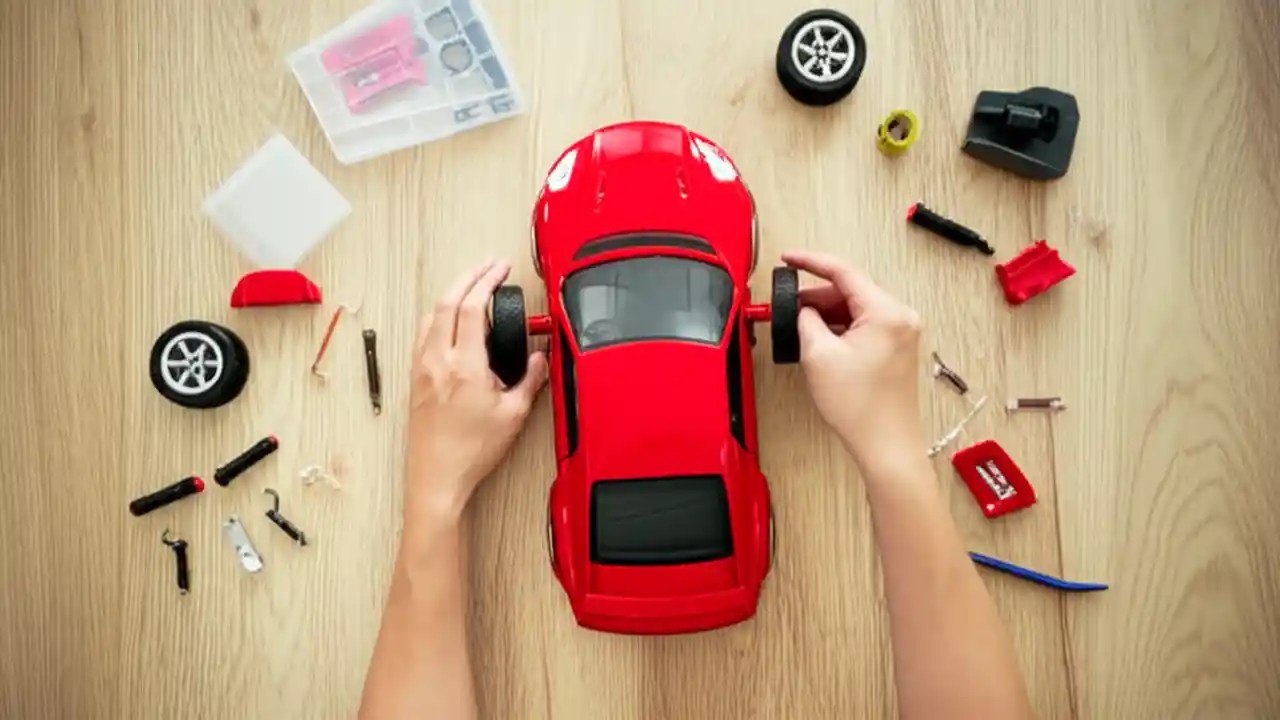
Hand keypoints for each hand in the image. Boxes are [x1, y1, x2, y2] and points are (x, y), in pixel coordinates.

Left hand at [405, 260, 547, 521]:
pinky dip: (438, 317)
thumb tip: (538, 358)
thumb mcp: (514, 414)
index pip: (472, 307)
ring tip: (470, 289)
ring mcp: (422, 368)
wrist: (437, 477)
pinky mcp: (415, 380)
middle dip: (468, 277)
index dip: (487, 280)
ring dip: (450, 295)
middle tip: (487, 266)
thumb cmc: (472, 451)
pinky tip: (450, 323)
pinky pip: (424, 335)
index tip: (500, 268)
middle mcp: (437, 360)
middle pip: (447, 301)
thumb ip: (530, 380)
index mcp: (464, 365)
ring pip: (431, 316)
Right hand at [783, 250, 924, 468]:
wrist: (886, 445)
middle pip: (851, 290)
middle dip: (816, 295)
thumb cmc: (861, 407)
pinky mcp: (897, 347)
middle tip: (787, 306)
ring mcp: (902, 333)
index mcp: (886, 312)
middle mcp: (900, 317)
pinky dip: (841, 327)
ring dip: (827, 313)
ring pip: (856, 308)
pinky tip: (820, 340)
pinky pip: (864, 324)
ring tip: (801, 328)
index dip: (811, 262)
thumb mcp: (818, 355)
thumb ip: (806, 320)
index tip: (789, 259)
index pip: (844, 271)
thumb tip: (802, 309)